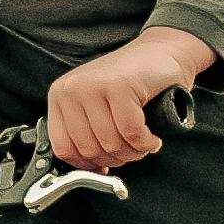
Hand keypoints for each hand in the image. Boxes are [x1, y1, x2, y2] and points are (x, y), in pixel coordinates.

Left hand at [45, 27, 213, 173]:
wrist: (163, 51)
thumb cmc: (132, 83)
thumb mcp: (98, 107)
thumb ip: (87, 135)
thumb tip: (92, 172)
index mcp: (60, 96)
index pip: (64, 149)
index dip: (88, 165)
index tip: (106, 165)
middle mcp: (71, 89)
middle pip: (90, 150)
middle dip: (117, 159)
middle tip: (133, 151)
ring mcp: (94, 85)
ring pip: (111, 143)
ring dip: (134, 152)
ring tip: (143, 143)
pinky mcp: (119, 86)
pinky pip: (131, 133)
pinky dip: (146, 143)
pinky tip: (152, 138)